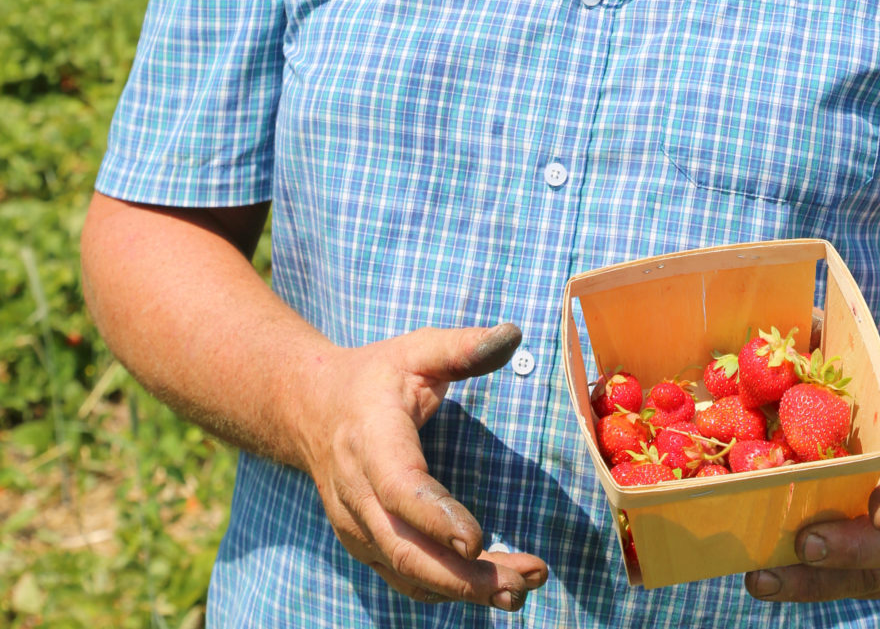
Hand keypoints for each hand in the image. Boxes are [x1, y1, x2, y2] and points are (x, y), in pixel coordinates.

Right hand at [298, 322, 548, 610]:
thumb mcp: (416, 350)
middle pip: (405, 548)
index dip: (436, 518)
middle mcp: (356, 492)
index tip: (477, 541)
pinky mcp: (365, 545)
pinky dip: (446, 592)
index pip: (398, 488)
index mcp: (370, 439)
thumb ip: (462, 347)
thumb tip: (514, 333)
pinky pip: (404, 578)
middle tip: (523, 581)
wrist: (311, 408)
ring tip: (522, 590)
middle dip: (462, 575)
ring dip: (464, 591)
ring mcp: (355, 526)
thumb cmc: (375, 375)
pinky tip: (493, 590)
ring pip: (407, 571)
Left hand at [744, 371, 879, 604]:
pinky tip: (767, 581)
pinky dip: (812, 587)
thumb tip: (798, 319)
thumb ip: (842, 356)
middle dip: (852, 547)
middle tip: (804, 543)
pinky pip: (855, 587)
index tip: (877, 509)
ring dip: (818, 581)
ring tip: (764, 577)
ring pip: (874, 575)